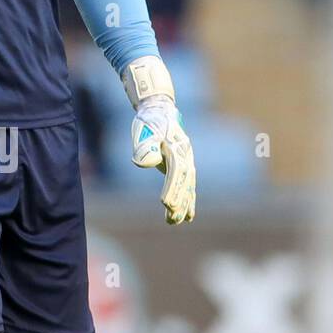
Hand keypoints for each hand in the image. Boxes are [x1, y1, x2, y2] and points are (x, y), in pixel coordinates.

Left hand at [131, 98, 195, 224]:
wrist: (159, 111)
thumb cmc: (149, 121)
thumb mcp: (144, 129)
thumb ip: (145, 146)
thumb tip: (146, 163)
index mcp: (176, 147)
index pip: (176, 171)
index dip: (172, 188)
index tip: (165, 203)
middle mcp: (185, 155)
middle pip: (184, 182)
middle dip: (179, 201)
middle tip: (172, 219)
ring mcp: (186, 161)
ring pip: (188, 186)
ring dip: (184, 204)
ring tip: (178, 221)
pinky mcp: (183, 166)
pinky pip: (188, 186)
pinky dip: (188, 201)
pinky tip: (188, 216)